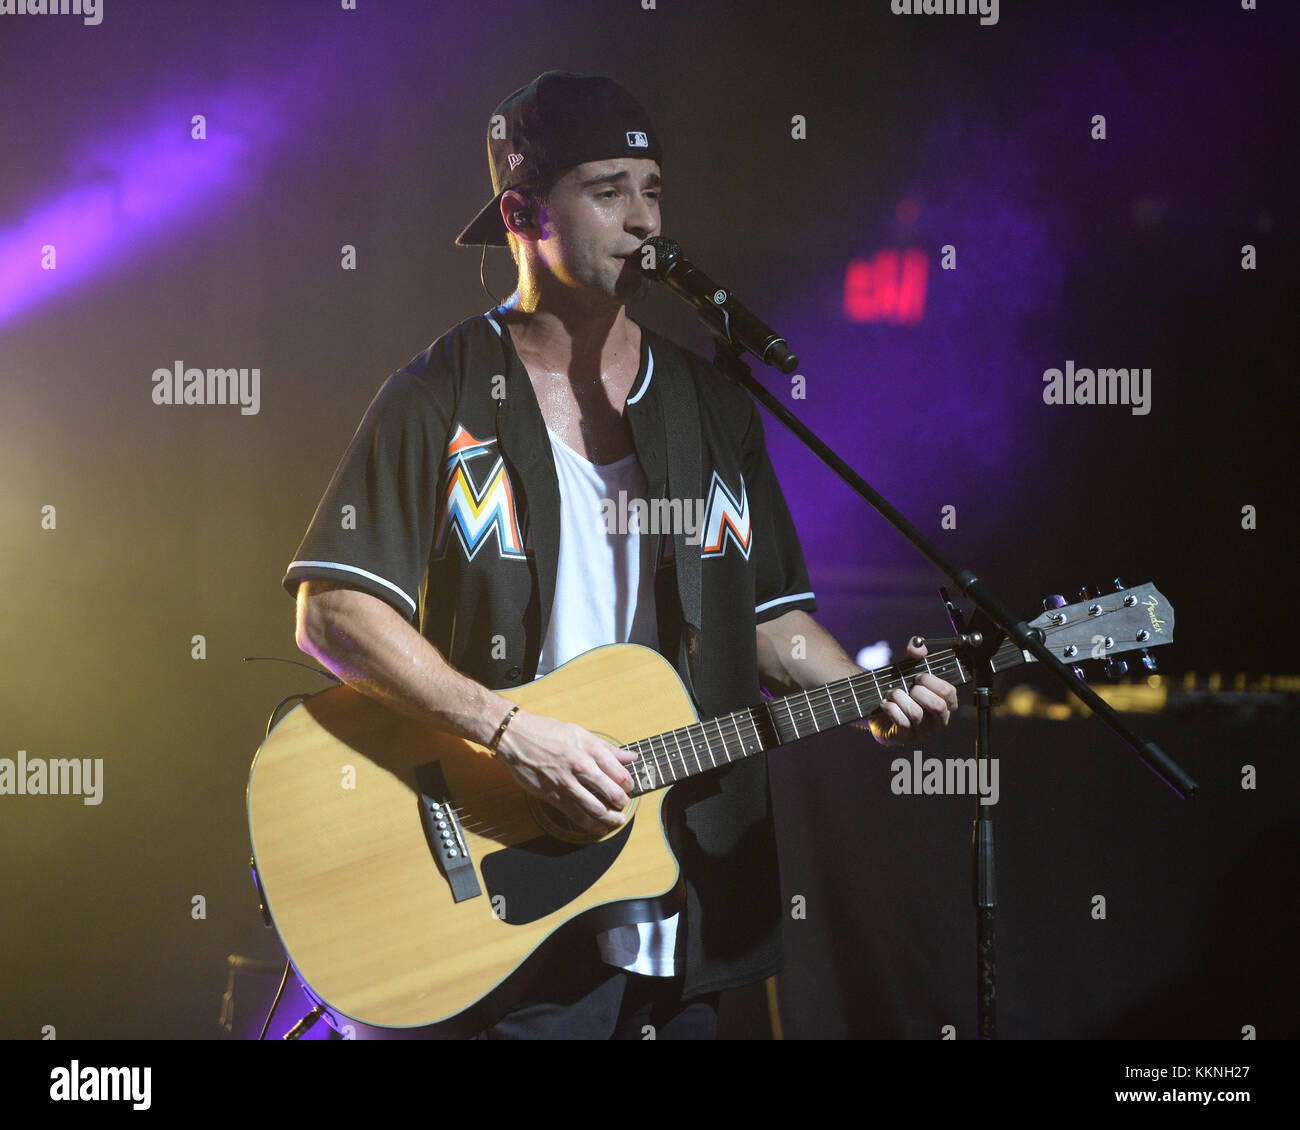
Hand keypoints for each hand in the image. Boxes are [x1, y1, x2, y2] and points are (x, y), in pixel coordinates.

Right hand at [492, 710, 639, 834]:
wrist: (516, 737)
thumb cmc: (547, 732)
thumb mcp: (580, 733)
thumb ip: (607, 748)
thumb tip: (631, 756)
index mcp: (590, 749)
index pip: (620, 774)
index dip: (629, 784)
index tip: (628, 787)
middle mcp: (581, 767)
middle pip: (612, 793)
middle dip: (622, 803)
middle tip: (623, 804)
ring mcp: (567, 783)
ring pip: (596, 809)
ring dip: (611, 818)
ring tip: (617, 820)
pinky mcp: (553, 796)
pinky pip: (576, 815)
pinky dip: (591, 825)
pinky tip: (599, 828)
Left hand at [865, 639, 957, 745]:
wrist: (876, 703)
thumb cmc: (899, 686)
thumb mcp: (908, 667)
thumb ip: (914, 653)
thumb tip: (918, 647)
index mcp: (945, 704)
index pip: (949, 693)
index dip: (932, 681)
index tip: (918, 676)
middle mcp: (937, 720)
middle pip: (937, 706)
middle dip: (917, 691)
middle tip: (906, 687)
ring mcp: (922, 732)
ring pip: (916, 713)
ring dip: (899, 698)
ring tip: (891, 694)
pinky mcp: (904, 737)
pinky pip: (902, 723)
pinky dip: (891, 709)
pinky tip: (885, 704)